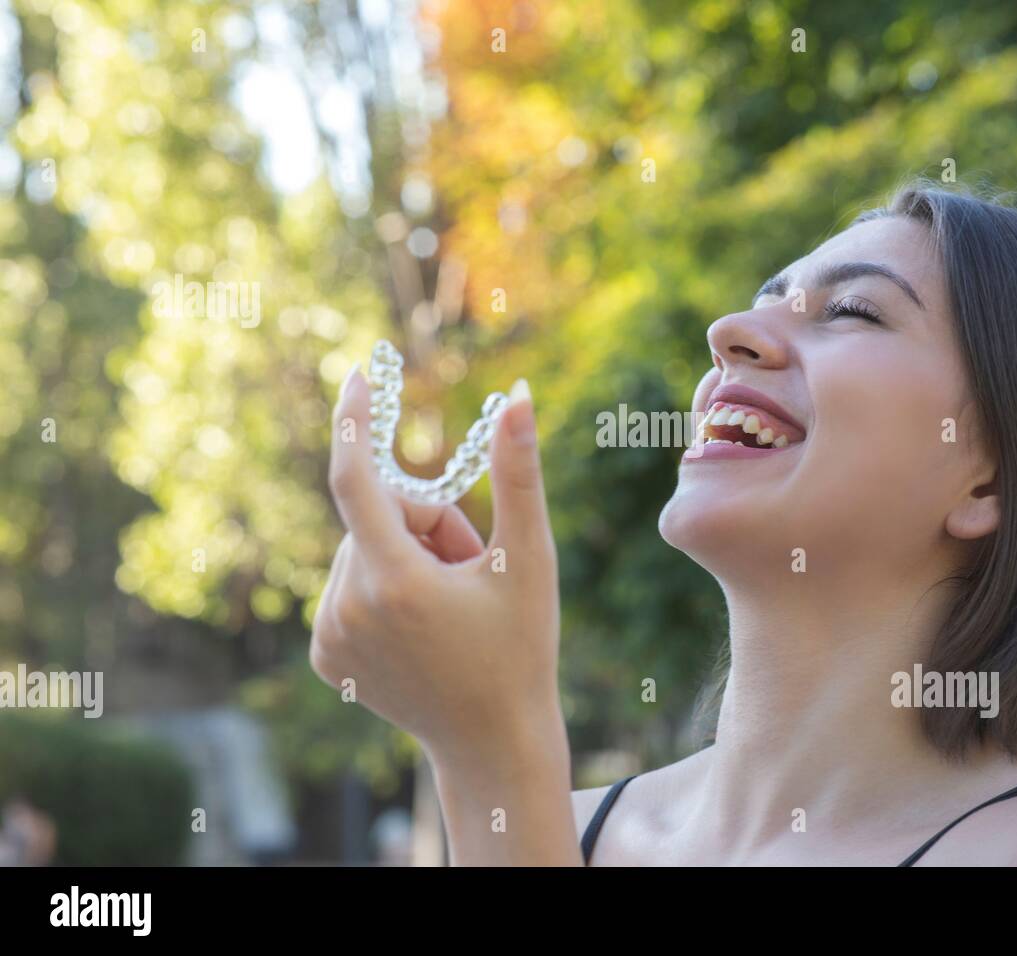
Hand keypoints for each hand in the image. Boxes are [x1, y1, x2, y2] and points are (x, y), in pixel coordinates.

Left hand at [310, 366, 563, 770]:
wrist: (493, 741)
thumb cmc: (522, 648)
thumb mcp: (529, 559)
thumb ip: (518, 474)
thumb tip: (517, 397)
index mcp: (397, 582)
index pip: (356, 479)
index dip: (353, 421)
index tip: (355, 377)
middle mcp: (350, 608)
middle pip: (378, 517)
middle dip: (425, 523)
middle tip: (472, 565)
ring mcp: (331, 636)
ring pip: (363, 550)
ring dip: (406, 556)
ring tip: (451, 604)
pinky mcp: (325, 656)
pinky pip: (349, 585)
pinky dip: (384, 586)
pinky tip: (422, 625)